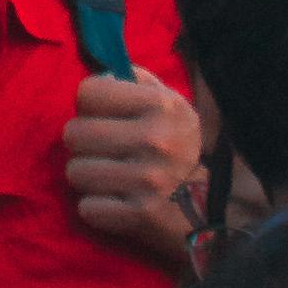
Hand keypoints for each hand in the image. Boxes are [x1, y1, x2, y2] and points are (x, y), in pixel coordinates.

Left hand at [62, 62, 209, 271]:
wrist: (213, 205)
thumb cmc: (178, 146)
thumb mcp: (170, 104)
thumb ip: (135, 82)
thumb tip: (102, 72)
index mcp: (160, 105)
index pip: (88, 92)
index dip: (90, 104)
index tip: (103, 115)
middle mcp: (155, 139)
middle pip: (73, 133)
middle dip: (83, 144)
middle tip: (102, 151)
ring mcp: (148, 180)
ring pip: (76, 172)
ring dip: (88, 177)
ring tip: (109, 177)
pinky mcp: (140, 215)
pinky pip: (88, 208)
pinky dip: (97, 208)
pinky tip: (116, 202)